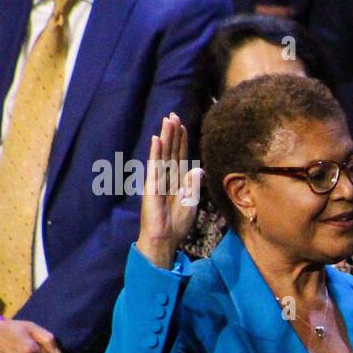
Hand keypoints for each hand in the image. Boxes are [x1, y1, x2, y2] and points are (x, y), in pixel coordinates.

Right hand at [136, 113, 202, 268]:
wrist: (165, 238)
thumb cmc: (177, 223)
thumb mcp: (191, 202)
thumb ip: (193, 185)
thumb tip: (200, 168)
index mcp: (178, 180)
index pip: (180, 156)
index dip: (182, 141)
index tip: (183, 125)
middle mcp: (167, 177)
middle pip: (171, 151)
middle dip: (173, 133)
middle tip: (173, 114)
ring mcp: (158, 179)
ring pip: (163, 154)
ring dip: (166, 137)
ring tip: (167, 120)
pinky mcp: (152, 185)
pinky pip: (155, 166)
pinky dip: (156, 152)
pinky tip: (157, 139)